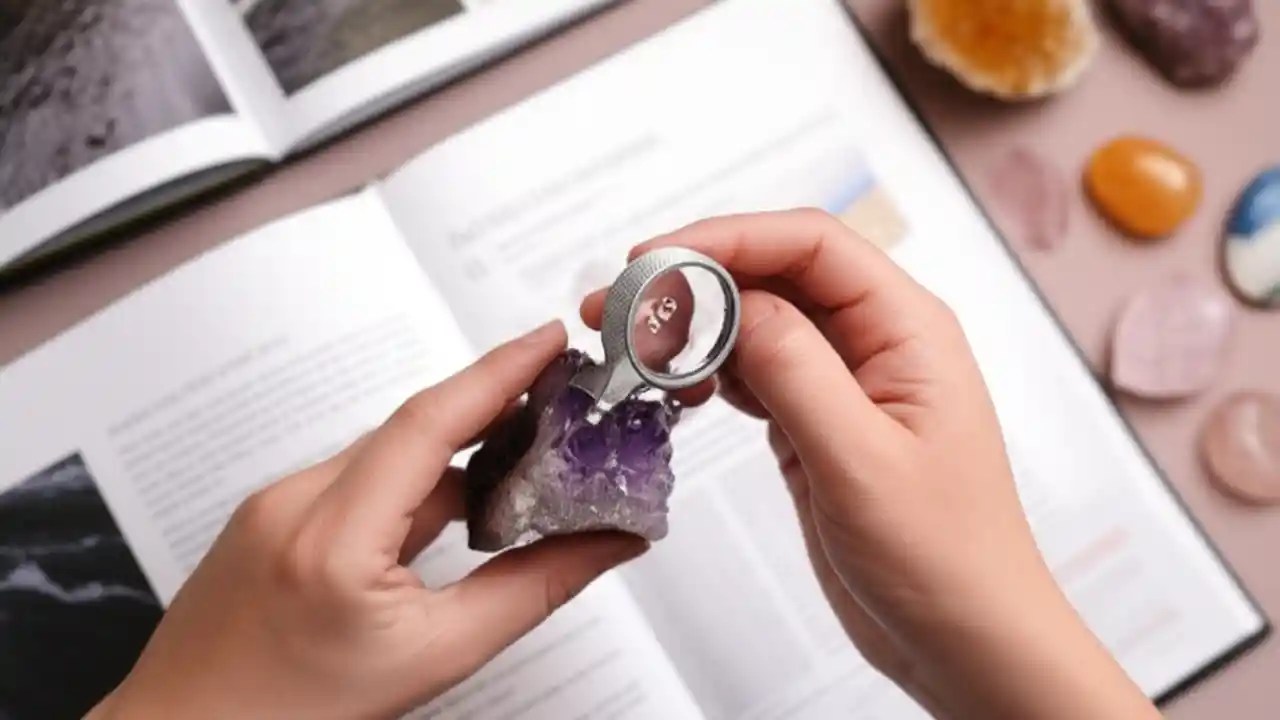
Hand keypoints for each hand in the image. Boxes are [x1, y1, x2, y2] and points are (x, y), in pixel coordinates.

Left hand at [89, 321, 645, 719]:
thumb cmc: (293, 714)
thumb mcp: (433, 658)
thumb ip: (530, 592)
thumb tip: (606, 545)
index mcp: (332, 539)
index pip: (428, 424)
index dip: (499, 373)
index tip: (550, 341)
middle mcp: (292, 502)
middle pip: (413, 430)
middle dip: (492, 410)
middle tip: (563, 403)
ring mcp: (273, 503)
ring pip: (388, 456)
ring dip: (455, 458)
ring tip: (525, 473)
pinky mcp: (269, 513)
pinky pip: (356, 478)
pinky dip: (413, 484)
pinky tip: (452, 514)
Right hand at [582, 210, 1158, 719]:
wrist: (964, 639)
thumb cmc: (944, 557)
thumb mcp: (860, 459)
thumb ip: (794, 370)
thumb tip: (731, 302)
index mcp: (907, 329)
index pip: (809, 244)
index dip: (727, 238)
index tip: (656, 259)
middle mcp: (875, 342)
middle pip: (774, 274)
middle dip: (694, 281)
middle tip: (619, 307)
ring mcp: (843, 382)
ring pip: (755, 323)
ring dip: (692, 328)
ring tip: (632, 349)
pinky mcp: (816, 423)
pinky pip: (753, 373)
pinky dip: (707, 373)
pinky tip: (678, 390)